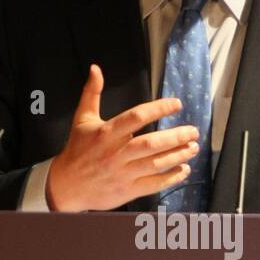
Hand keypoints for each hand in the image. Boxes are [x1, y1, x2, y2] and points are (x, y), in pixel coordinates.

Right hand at [46, 64, 200, 211]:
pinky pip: (153, 184)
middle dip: (175, 137)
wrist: (65, 185)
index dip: (159, 109)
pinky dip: (171, 178)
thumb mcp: (82, 119)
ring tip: (193, 148)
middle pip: (150, 144)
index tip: (176, 104)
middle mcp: (115, 153)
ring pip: (155, 164)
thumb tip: (95, 69)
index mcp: (106, 133)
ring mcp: (122, 173)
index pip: (136, 117)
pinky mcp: (126, 190)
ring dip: (178, 156)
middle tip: (193, 131)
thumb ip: (92, 93)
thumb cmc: (77, 150)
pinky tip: (183, 170)